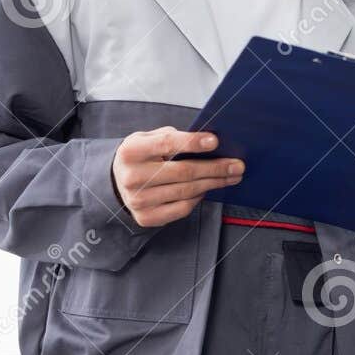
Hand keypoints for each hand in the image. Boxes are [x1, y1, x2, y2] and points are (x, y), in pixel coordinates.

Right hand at [111, 127, 243, 227]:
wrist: (117, 182)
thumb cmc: (141, 156)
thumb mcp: (148, 139)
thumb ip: (171, 137)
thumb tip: (207, 141)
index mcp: (131, 151)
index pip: (166, 144)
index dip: (192, 142)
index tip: (215, 141)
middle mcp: (132, 177)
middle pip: (183, 172)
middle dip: (215, 168)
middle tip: (237, 165)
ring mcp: (138, 200)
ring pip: (187, 191)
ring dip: (214, 183)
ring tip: (231, 176)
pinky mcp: (146, 217)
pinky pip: (182, 208)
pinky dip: (199, 198)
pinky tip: (208, 188)